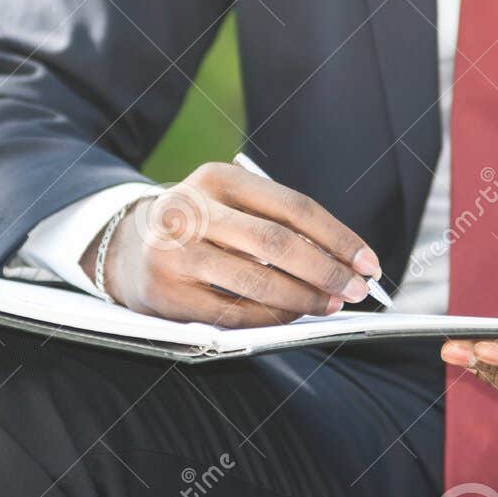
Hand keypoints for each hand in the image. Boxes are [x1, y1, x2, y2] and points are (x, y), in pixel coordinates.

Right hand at [81, 162, 380, 327]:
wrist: (129, 247)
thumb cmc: (202, 225)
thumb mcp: (232, 203)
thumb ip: (279, 222)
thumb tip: (344, 260)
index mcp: (218, 178)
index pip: (293, 207)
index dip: (338, 238)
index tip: (368, 263)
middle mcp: (193, 210)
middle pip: (277, 243)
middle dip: (326, 271)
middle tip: (356, 291)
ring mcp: (176, 253)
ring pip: (257, 281)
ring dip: (304, 298)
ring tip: (330, 306)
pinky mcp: (167, 293)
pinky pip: (233, 313)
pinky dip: (271, 318)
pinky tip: (292, 317)